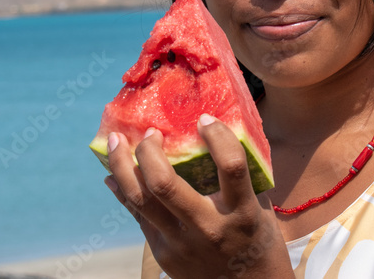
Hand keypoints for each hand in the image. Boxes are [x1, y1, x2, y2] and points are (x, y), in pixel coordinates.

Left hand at [105, 114, 292, 278]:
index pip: (231, 166)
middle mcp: (208, 229)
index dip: (217, 137)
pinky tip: (114, 174)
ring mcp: (181, 244)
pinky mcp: (163, 254)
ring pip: (140, 199)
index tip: (205, 119)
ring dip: (122, 165)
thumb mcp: (258, 206)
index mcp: (241, 212)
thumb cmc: (257, 239)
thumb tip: (217, 131)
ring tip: (116, 141)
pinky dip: (123, 190)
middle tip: (149, 131)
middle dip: (149, 150)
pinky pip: (138, 215)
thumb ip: (239, 175)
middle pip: (165, 184)